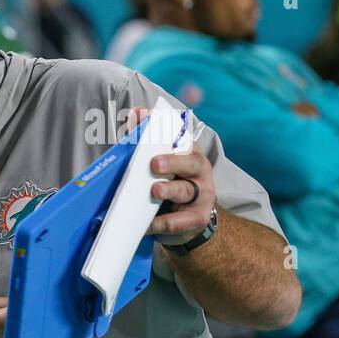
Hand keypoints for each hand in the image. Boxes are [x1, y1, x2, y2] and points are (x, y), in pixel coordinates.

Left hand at [118, 105, 215, 243]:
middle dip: (173, 161)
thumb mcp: (160, 164)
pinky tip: (150, 224)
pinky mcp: (197, 218)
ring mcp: (201, 196)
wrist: (186, 222)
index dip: (169, 130)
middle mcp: (199, 172)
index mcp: (189, 154)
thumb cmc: (169, 185)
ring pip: (186, 190)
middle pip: (191, 162)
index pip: (182, 138)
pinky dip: (164, 222)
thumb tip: (136, 112)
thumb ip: (147, 141)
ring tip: (156, 191)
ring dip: (170, 190)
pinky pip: (181, 221)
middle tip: (154, 163)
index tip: (154, 123)